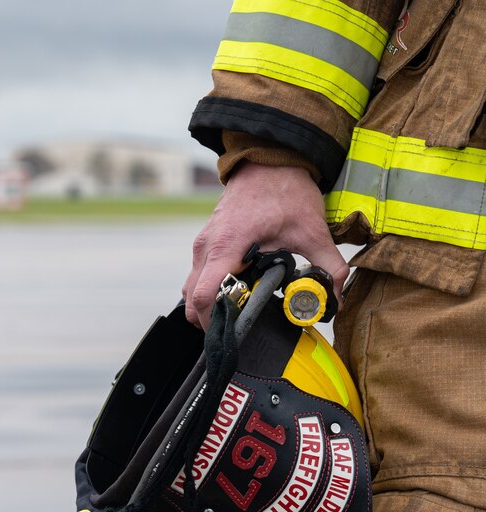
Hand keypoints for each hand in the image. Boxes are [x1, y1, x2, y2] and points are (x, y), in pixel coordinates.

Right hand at [185, 162, 347, 327]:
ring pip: (191, 289)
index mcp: (228, 247)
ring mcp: (202, 245)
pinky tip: (236, 291)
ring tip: (237, 312)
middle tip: (237, 330)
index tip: (231, 336)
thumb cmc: (286, 191)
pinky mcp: (205, 243)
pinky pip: (197, 275)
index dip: (212, 322)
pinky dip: (210, 289)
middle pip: (192, 299)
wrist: (269, 158)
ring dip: (208, 304)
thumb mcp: (313, 231)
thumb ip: (329, 266)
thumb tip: (336, 298)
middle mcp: (207, 248)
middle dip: (210, 320)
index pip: (204, 295)